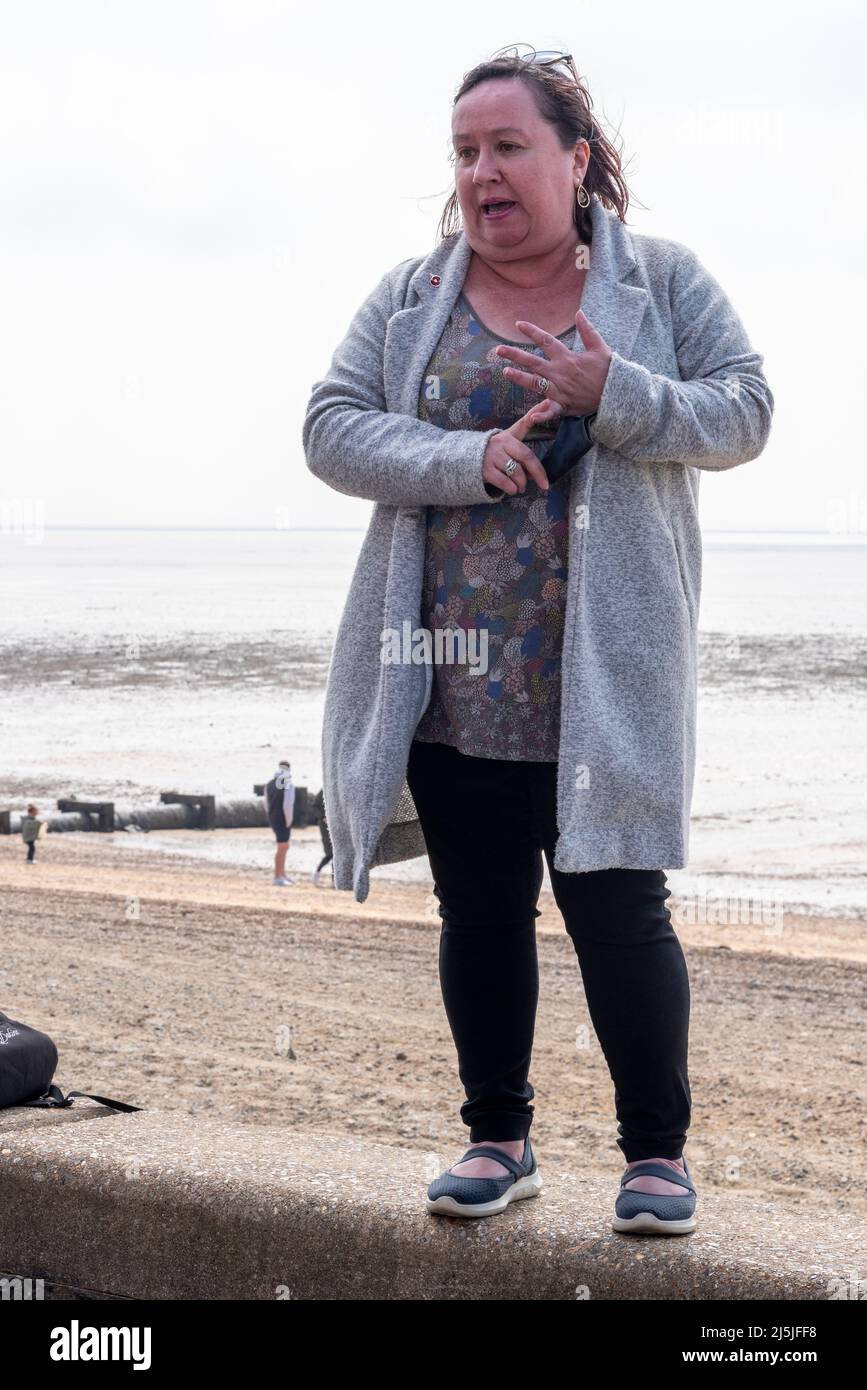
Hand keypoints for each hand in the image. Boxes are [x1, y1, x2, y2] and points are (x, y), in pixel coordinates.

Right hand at [482, 402, 551, 496]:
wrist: (463, 461)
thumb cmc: (491, 452)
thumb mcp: (506, 440)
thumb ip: (523, 437)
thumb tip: (542, 436)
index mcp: (507, 436)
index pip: (524, 423)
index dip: (535, 413)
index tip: (549, 403)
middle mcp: (500, 444)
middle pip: (526, 456)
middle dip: (538, 473)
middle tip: (544, 485)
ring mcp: (492, 457)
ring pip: (517, 472)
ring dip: (522, 484)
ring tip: (520, 487)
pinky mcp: (485, 471)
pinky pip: (506, 483)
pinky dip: (511, 489)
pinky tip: (511, 489)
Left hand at [495, 309, 612, 416]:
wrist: (617, 393)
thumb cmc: (608, 370)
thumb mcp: (600, 347)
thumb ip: (587, 330)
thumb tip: (579, 312)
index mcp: (567, 358)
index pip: (546, 340)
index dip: (532, 331)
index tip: (518, 324)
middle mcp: (560, 372)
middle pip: (533, 361)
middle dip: (515, 355)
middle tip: (498, 350)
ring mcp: (560, 389)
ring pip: (535, 383)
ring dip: (519, 378)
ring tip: (505, 372)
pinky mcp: (565, 405)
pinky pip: (551, 411)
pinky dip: (542, 414)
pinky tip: (531, 417)